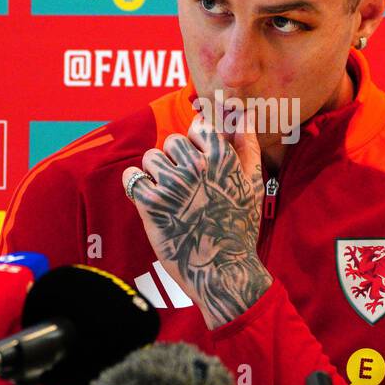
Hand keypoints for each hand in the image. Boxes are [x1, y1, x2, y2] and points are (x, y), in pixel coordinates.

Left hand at [122, 113, 272, 328]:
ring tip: (168, 194)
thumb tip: (242, 115)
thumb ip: (247, 145)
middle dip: (174, 158)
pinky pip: (132, 177)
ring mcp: (171, 184)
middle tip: (183, 183)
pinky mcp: (150, 204)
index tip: (198, 162)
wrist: (222, 269)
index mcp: (221, 158)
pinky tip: (148, 197)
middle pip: (171, 141)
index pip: (198, 126)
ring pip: (150, 158)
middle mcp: (195, 166)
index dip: (196, 143)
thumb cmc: (240, 226)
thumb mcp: (252, 183)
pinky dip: (136, 184)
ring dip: (155, 172)